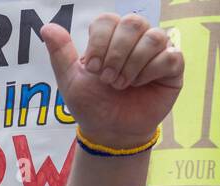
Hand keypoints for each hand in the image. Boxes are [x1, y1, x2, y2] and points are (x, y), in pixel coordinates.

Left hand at [43, 14, 182, 149]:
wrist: (109, 132)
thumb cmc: (92, 104)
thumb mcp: (71, 81)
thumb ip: (61, 53)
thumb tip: (47, 27)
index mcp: (110, 37)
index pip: (108, 20)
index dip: (100, 42)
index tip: (92, 68)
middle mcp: (135, 39)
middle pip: (133, 23)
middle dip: (116, 54)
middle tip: (108, 79)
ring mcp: (156, 51)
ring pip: (154, 37)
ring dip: (133, 64)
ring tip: (122, 85)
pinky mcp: (172, 67)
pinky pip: (171, 55)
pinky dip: (152, 71)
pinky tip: (141, 85)